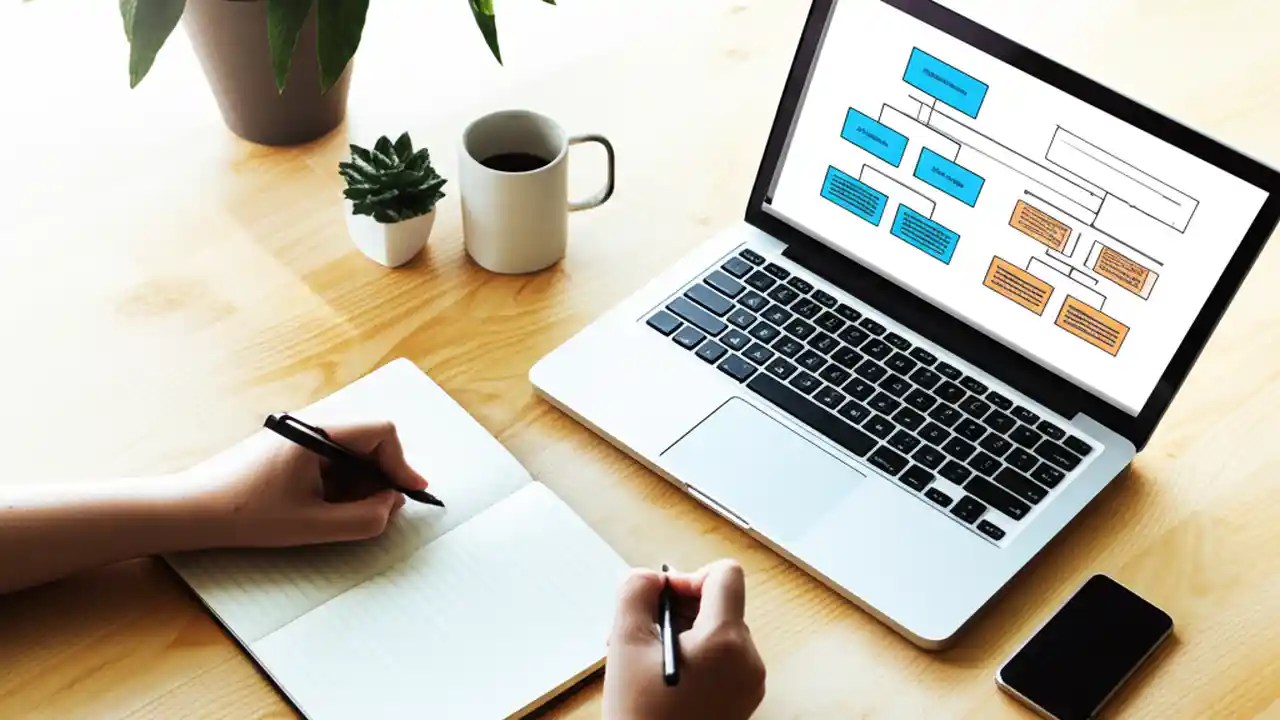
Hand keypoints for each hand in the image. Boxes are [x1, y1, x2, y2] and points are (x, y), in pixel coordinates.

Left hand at [187, 420, 429, 547]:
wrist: (190, 511)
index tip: (411, 492)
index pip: (381, 432)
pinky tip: (324, 508)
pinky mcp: (288, 448)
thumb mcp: (313, 525)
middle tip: (380, 509)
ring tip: (345, 513)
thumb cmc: (245, 515)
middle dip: (381, 475)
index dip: (402, 463)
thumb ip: (364, 518)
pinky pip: (330, 458)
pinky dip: (340, 482)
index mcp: (317, 432)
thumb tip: (391, 504)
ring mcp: (298, 435)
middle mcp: (310, 425)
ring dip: (360, 482)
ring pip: (351, 451)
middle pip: (369, 439)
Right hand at [603, 560, 765, 719]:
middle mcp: (748, 660)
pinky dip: (693, 658)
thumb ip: (635, 594)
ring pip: (717, 633)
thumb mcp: (626, 645)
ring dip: (680, 634)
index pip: (725, 575)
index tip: (660, 599)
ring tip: (644, 660)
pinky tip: (661, 678)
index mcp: (726, 641)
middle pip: (719, 605)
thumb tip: (647, 576)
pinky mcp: (740, 701)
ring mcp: (748, 684)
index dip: (688, 577)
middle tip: (639, 631)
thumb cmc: (642, 718)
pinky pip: (721, 661)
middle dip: (676, 609)